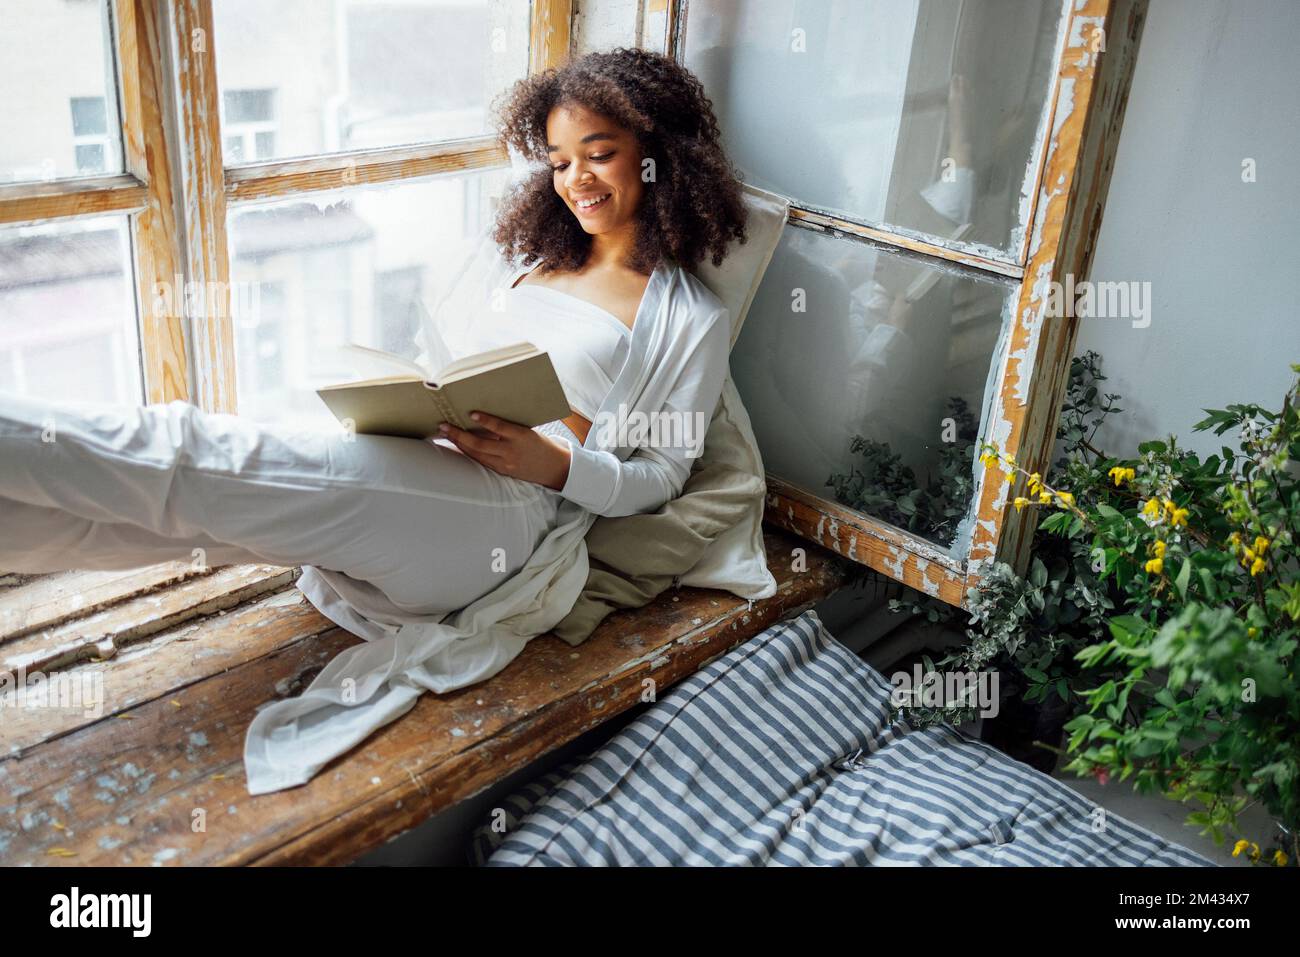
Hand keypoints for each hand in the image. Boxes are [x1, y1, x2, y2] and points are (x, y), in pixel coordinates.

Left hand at [438, 411, 571, 489]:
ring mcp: (506, 464)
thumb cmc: (540, 444)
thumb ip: (508, 427)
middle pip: (481, 444)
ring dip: (460, 444)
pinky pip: (481, 461)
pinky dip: (469, 452)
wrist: (554, 468)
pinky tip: (459, 445)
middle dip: (460, 435)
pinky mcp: (503, 471)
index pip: (500, 428)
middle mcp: (512, 452)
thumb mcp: (528, 431)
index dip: (485, 420)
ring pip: (477, 454)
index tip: (471, 413)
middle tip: (444, 425)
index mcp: (522, 437)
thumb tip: (484, 418)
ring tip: (447, 434)